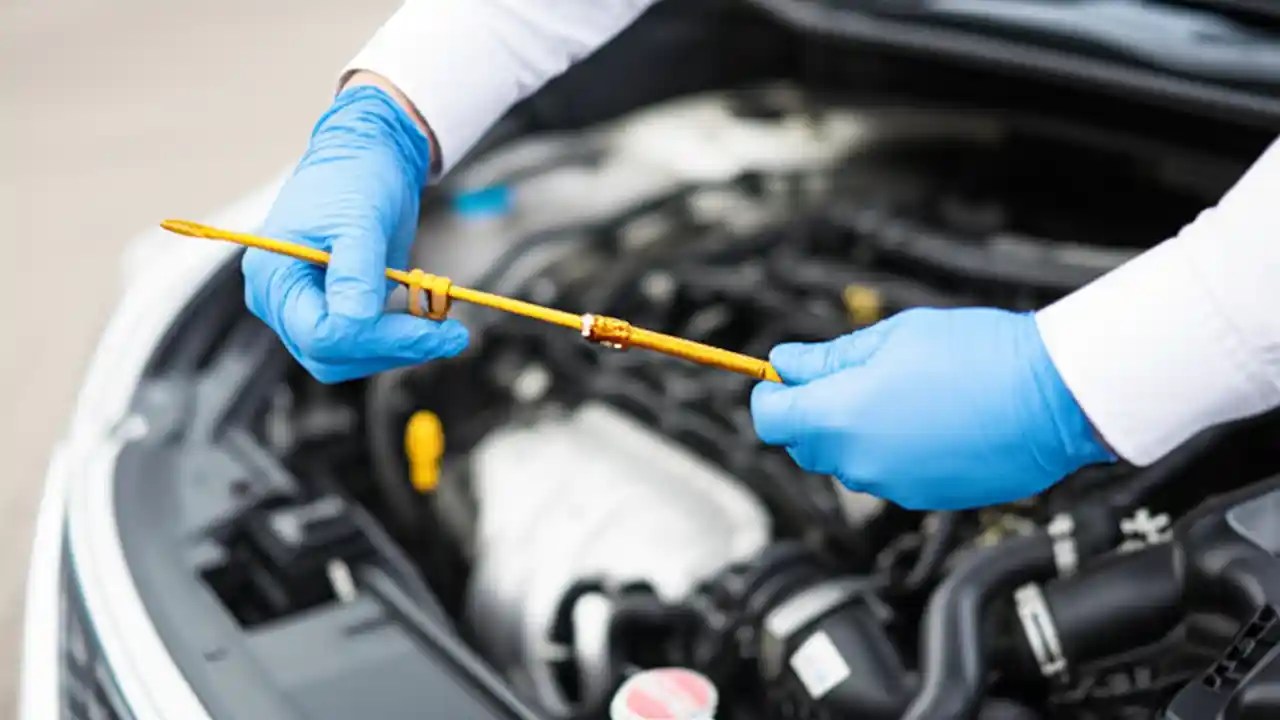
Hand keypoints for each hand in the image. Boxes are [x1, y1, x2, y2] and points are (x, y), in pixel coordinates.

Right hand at [243, 84, 466, 382]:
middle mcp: (280, 302)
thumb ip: (356, 273)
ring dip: (399, 349)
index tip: (431, 328)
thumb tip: (355, 324)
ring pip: (348, 358)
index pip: (320, 334)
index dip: (376, 338)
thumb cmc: (357, 178)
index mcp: (273, 277)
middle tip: (451, 335)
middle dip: (393, 348)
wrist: (368, 158)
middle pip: (331, 354)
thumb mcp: (359, 220)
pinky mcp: (333, 313)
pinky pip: (361, 345)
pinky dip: (397, 340)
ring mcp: (304, 311)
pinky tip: (429, 324)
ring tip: (445, 329)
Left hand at [751, 308, 1113, 508]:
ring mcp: (893, 486)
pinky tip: (927, 418)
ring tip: (899, 391)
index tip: (786, 375)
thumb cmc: (980, 358)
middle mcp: (859, 462)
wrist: (1053, 397)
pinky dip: (892, 449)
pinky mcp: (926, 498)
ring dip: (854, 431)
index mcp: (839, 418)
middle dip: (811, 411)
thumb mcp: (891, 337)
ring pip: (847, 461)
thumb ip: (829, 357)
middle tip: (847, 373)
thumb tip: (786, 363)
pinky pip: (888, 474)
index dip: (772, 393)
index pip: (769, 419)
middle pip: (804, 444)